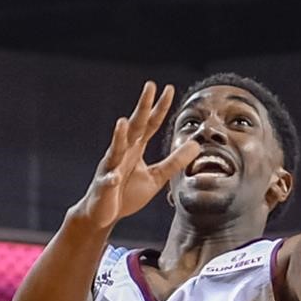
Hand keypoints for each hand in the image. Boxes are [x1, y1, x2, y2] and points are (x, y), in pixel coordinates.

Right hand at [72, 82, 200, 230]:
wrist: (103, 214)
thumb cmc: (127, 193)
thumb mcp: (156, 177)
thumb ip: (175, 161)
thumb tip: (197, 145)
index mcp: (136, 148)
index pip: (150, 124)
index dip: (159, 108)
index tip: (169, 89)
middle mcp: (123, 152)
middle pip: (134, 127)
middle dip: (142, 107)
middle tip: (150, 86)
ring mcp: (112, 167)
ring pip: (116, 149)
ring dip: (119, 136)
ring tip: (123, 122)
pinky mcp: (104, 185)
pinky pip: (108, 181)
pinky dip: (111, 178)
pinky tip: (114, 177)